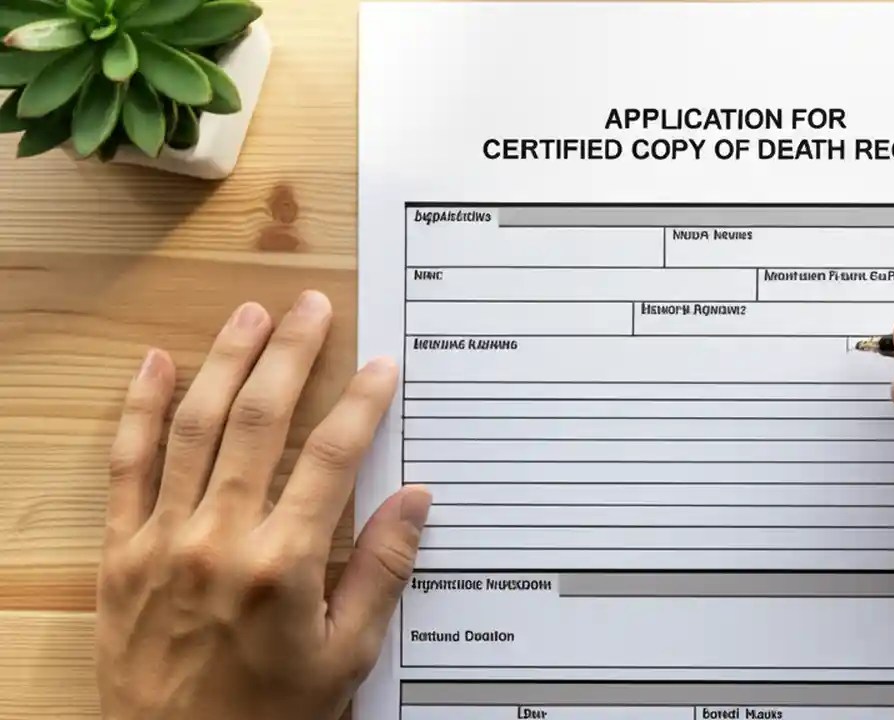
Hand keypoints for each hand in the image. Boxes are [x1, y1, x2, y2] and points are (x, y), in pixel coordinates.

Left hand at [96, 291, 430, 719]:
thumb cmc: (269, 716)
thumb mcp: (346, 656)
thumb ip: (381, 571)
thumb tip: (415, 500)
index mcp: (283, 565)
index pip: (331, 458)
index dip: (359, 403)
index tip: (378, 367)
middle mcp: (219, 538)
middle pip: (260, 421)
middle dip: (290, 355)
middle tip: (312, 307)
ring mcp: (162, 540)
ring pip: (195, 427)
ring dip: (225, 362)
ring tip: (251, 314)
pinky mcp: (120, 552)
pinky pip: (127, 466)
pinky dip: (141, 410)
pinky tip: (157, 364)